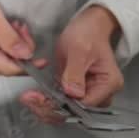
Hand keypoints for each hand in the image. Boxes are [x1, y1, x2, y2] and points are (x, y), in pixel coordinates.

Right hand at [0, 0, 45, 75]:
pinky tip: (4, 32)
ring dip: (13, 48)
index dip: (30, 66)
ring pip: (2, 63)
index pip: (10, 69)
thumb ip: (10, 38)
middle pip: (7, 67)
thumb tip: (26, 56)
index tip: (44, 59)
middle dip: (21, 50)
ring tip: (13, 26)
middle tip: (21, 27)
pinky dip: (4, 48)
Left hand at [20, 5, 123, 124]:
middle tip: (31, 98)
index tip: (42, 98)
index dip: (63, 105)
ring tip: (29, 98)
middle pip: (76, 112)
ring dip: (46, 108)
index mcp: (109, 83)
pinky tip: (34, 96)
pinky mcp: (76, 90)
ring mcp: (88, 92)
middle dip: (51, 108)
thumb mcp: (79, 49)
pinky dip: (47, 102)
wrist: (87, 26)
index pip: (85, 104)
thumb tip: (73, 93)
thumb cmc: (88, 33)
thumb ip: (75, 73)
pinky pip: (61, 103)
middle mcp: (101, 92)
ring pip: (66, 111)